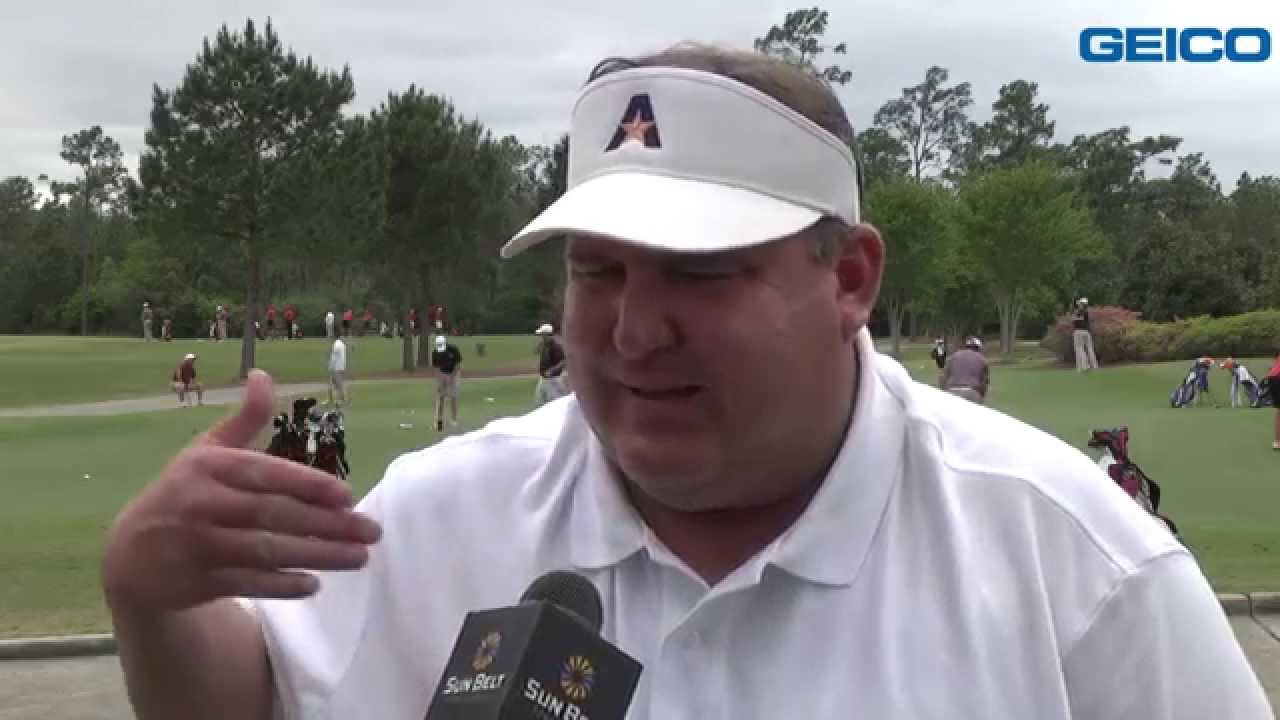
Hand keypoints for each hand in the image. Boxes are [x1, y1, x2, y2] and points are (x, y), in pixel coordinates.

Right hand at [102, 370, 381, 613]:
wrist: (130, 556)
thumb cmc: (183, 494)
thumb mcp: (205, 453)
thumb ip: (244, 420)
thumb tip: (264, 375)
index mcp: (208, 467)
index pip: (266, 474)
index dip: (308, 484)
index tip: (349, 495)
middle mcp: (201, 504)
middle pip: (274, 514)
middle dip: (328, 524)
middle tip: (371, 531)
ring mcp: (198, 545)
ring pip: (267, 551)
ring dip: (318, 556)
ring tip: (359, 557)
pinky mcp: (197, 582)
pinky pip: (248, 583)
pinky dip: (281, 585)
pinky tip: (315, 584)